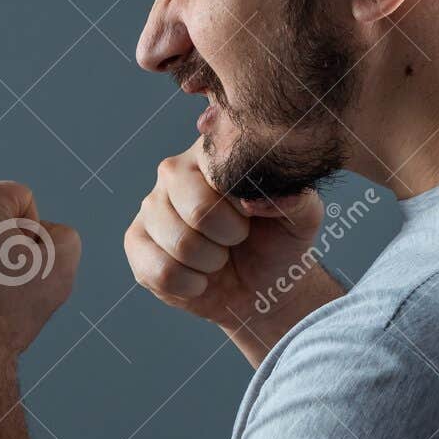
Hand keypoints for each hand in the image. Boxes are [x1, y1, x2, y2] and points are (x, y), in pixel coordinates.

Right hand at [124, 141, 339, 361]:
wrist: (260, 286)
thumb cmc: (279, 241)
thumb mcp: (302, 217)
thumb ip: (294, 198)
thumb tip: (255, 199)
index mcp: (213, 152)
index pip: (220, 171)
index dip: (243, 207)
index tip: (253, 217)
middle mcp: (175, 171)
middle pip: (197, 210)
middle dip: (229, 237)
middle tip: (237, 239)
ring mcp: (150, 206)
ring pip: (179, 244)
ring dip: (211, 264)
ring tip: (219, 257)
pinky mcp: (135, 241)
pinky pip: (159, 271)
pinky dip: (190, 285)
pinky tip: (199, 278)